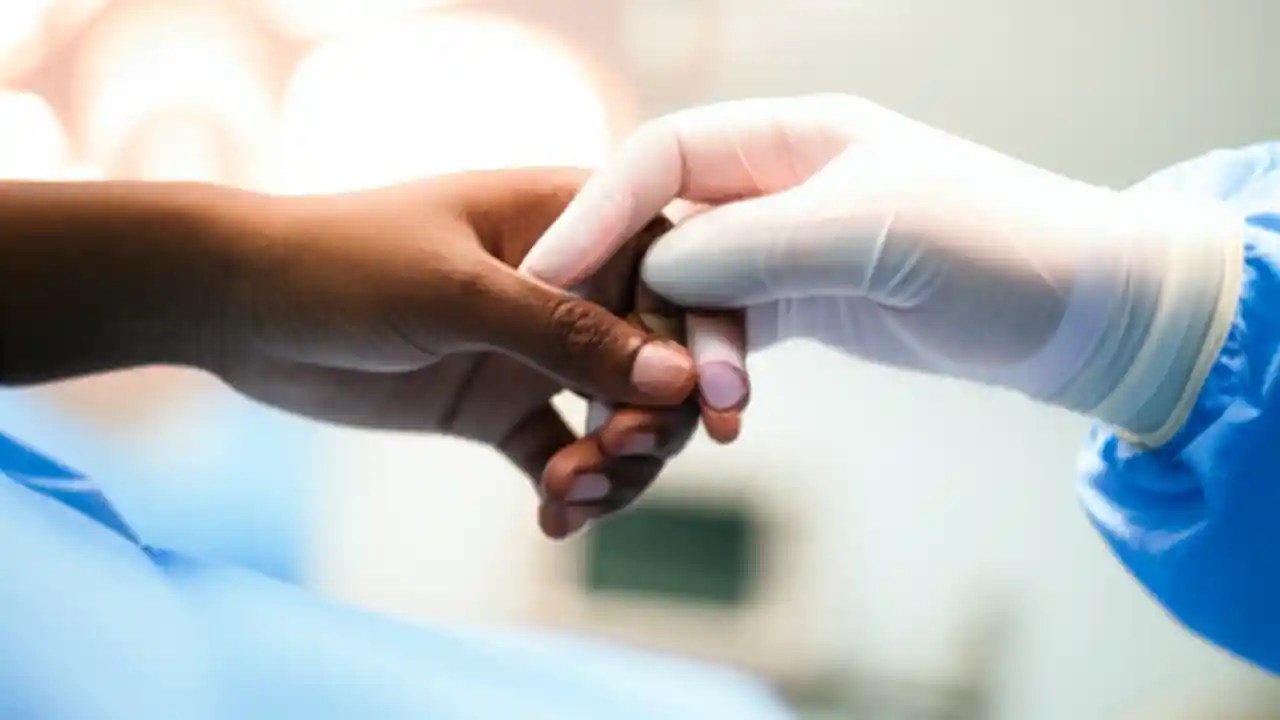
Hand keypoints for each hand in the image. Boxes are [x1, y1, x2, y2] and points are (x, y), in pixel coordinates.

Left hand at [218, 169, 702, 536]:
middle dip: (652, 420)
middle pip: (660, 362)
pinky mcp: (503, 406)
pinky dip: (572, 491)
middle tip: (612, 460)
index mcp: (573, 223)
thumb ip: (564, 333)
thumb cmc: (341, 264)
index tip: (715, 413)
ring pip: (620, 419)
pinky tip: (553, 517)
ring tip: (571, 496)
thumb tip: (677, 376)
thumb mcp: (455, 292)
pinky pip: (565, 457)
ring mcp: (538, 351)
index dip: (707, 345)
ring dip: (615, 467)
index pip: (674, 280)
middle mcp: (570, 287)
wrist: (239, 307)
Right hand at [521, 96, 1242, 445]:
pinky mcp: (805, 304)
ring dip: (686, 351)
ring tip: (714, 407)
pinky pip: (728, 335)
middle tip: (610, 365)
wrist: (1080, 312)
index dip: (597, 210)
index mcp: (791, 137)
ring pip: (690, 294)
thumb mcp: (868, 232)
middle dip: (637, 298)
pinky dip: (717, 372)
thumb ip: (750, 245)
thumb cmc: (993, 245)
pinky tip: (726, 412)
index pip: (662, 157)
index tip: (548, 272)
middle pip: (662, 230)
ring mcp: (789, 248)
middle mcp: (778, 185)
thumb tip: (652, 269)